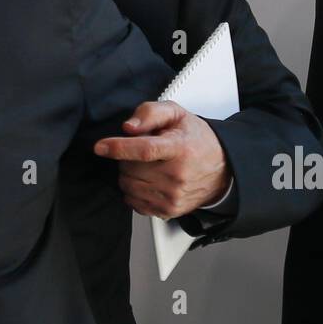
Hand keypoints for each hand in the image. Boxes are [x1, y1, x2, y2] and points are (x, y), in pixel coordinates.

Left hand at [93, 101, 229, 218]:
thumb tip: (129, 127)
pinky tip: (148, 180)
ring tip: (147, 165)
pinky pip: (134, 203)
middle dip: (126, 158)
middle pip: (131, 168)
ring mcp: (173, 196)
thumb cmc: (195, 139)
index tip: (100, 147)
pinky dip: (133, 190)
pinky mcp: (168, 211)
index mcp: (179, 148)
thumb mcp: (177, 114)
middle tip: (143, 151)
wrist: (221, 168)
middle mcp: (177, 175)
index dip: (118, 148)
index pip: (145, 150)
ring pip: (128, 186)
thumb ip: (151, 113)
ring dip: (129, 174)